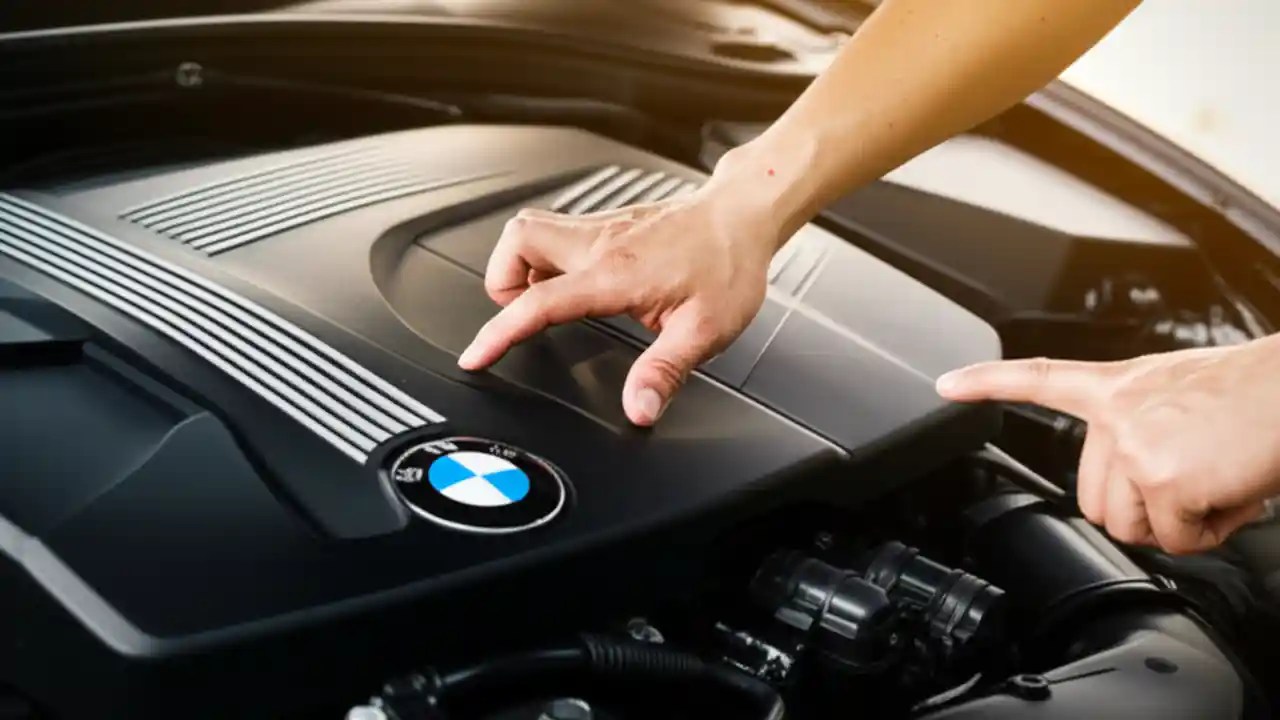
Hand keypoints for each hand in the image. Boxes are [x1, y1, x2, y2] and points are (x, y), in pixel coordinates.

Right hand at [458, 178, 782, 425]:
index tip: (477, 356)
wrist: (743, 215)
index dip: (501, 331)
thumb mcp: (705, 331)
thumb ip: (664, 372)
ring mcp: (602, 228)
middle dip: (500, 279)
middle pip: (516, 240)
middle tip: (518, 314)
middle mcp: (600, 243)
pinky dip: (548, 257)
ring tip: (542, 300)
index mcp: (615, 274)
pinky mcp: (608, 224)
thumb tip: (638, 409)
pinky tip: (574, 283)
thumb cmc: (728, 265)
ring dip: (520, 264)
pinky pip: (558, 232)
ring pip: (532, 229)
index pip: (539, 302)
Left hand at [936, 336, 1279, 553]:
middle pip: (1096, 500)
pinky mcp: (1163, 480)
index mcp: (1117, 387)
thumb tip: (1139, 488)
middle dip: (1145, 510)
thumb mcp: (1179, 395)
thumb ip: (1139, 430)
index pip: (1038, 379)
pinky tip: (1232, 490)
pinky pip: (1178, 539)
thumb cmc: (1256, 394)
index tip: (946, 384)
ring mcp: (1134, 447)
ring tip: (1217, 479)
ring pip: (1135, 527)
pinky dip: (1212, 529)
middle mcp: (1116, 415)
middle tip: (1193, 480)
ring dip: (1180, 521)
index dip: (987, 384)